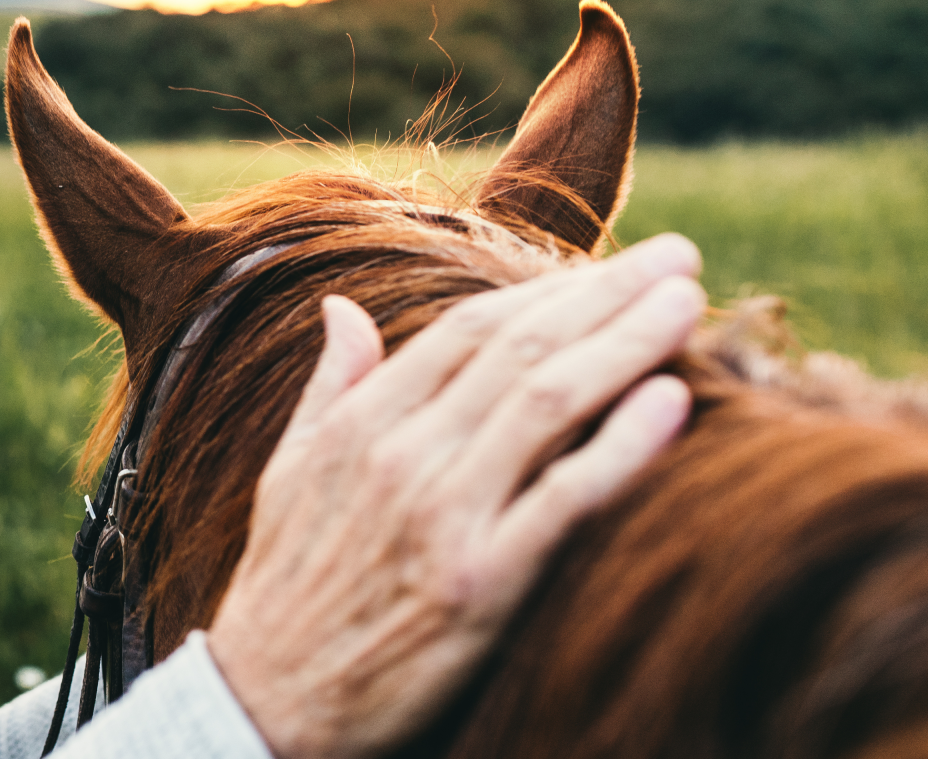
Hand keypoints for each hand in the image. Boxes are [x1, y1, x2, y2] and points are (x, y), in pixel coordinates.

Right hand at [206, 233, 706, 757]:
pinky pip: (564, 499)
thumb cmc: (285, 587)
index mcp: (360, 426)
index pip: (468, 332)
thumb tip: (341, 306)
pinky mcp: (478, 585)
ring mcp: (441, 518)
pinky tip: (671, 404)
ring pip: (549, 405)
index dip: (547, 287)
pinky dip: (621, 446)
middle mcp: (402, 458)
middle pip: (522, 351)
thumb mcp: (289, 471)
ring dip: (629, 345)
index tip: (611, 266)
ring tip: (691, 306)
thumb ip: (330, 385)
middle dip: (609, 295)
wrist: (267, 701)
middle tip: (680, 257)